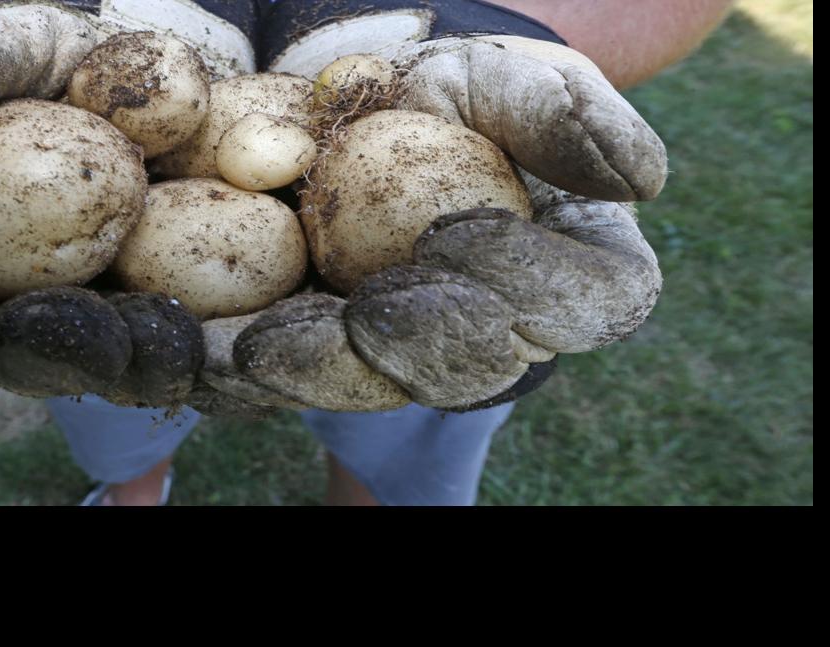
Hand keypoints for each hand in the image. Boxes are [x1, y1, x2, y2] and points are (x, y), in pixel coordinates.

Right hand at [0, 1, 275, 412]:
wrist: (223, 84)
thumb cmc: (92, 64)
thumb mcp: (24, 45)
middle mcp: (37, 317)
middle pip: (27, 358)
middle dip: (56, 353)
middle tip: (87, 335)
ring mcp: (130, 342)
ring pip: (137, 373)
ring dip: (155, 365)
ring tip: (171, 338)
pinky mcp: (224, 346)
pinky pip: (245, 362)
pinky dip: (267, 354)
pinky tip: (285, 335)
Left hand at [214, 0, 663, 411]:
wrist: (379, 104)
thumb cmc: (473, 92)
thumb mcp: (524, 79)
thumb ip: (573, 118)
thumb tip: (640, 181)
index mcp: (579, 279)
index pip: (584, 303)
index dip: (529, 284)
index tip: (462, 233)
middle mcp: (497, 334)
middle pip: (470, 367)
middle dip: (416, 347)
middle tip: (367, 313)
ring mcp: (405, 353)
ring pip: (368, 385)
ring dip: (313, 374)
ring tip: (260, 348)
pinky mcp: (319, 353)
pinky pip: (281, 371)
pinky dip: (230, 364)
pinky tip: (190, 343)